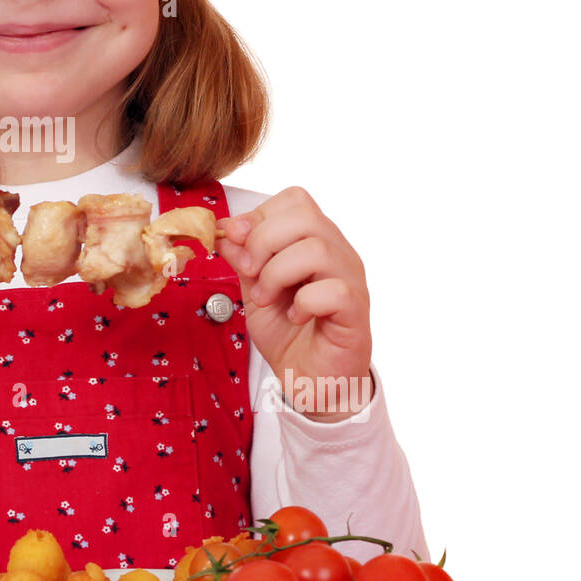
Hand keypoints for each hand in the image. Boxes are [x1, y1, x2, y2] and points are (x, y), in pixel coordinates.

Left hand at [215, 187, 372, 415]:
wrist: (309, 379)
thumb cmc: (288, 332)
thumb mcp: (253, 288)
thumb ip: (243, 257)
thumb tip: (225, 228)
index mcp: (314, 240)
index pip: (294, 201)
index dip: (258, 217)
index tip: (236, 244)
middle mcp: (338, 253)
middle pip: (305, 216)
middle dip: (263, 241)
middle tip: (250, 273)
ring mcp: (350, 280)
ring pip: (317, 249)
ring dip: (278, 273)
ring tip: (268, 299)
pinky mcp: (355, 312)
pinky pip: (334, 290)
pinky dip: (304, 302)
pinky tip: (296, 316)